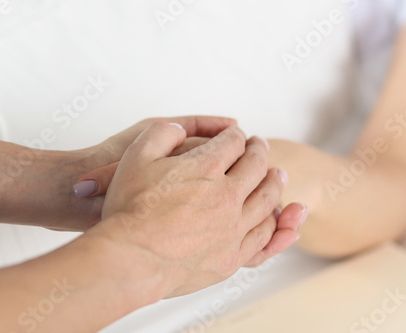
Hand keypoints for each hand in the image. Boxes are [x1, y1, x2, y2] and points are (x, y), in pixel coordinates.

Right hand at [83, 122, 304, 297]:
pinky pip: (263, 235)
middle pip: (257, 167)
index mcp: (205, 167)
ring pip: (266, 200)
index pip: (233, 142)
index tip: (238, 135)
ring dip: (274, 183)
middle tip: (261, 147)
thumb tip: (180, 129)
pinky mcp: (232, 256)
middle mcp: (227, 195)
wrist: (131, 260)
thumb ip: (161, 134)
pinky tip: (270, 215)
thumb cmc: (129, 210)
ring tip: (276, 176)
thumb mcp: (136, 156)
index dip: (236, 135)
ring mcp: (233, 227)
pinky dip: (272, 220)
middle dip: (260, 152)